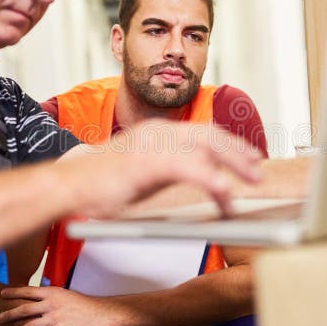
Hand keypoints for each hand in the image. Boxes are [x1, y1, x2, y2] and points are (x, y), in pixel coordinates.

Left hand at [0, 286, 122, 325]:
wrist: (101, 315)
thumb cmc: (87, 305)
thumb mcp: (67, 295)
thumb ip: (53, 297)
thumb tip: (42, 301)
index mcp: (53, 293)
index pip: (28, 291)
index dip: (14, 292)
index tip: (3, 294)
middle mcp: (50, 304)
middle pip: (24, 309)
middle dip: (10, 314)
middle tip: (0, 318)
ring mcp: (54, 319)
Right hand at [61, 120, 261, 218]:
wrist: (69, 183)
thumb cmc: (102, 182)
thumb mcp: (143, 168)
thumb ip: (168, 166)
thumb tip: (198, 175)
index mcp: (157, 130)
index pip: (203, 131)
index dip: (229, 143)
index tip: (248, 156)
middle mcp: (159, 131)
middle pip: (211, 136)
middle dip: (238, 152)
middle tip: (257, 170)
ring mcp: (154, 144)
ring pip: (207, 148)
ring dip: (234, 164)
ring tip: (251, 179)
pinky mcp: (149, 163)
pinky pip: (191, 169)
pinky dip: (213, 181)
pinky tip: (225, 194)